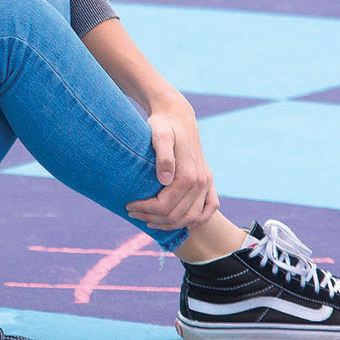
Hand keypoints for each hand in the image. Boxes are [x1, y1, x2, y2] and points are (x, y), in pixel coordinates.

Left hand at [126, 98, 218, 230]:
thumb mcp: (159, 136)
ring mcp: (207, 182)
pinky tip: (184, 223)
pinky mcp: (208, 180)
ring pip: (191, 217)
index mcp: (188, 175)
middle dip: (152, 218)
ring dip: (170, 224)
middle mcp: (201, 181)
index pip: (165, 206)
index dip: (145, 210)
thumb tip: (165, 180)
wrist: (176, 115)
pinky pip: (211, 207)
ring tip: (149, 220)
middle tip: (132, 213)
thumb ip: (163, 157)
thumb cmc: (163, 125)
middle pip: (176, 215)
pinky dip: (199, 219)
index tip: (129, 207)